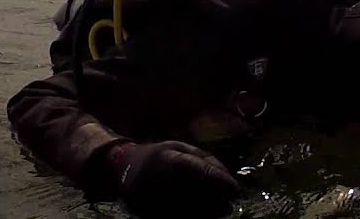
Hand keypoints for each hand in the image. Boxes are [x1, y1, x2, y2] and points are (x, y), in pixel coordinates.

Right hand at [106, 140, 239, 217]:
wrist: (124, 170)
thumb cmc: (159, 156)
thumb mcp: (181, 148)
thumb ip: (206, 160)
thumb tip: (228, 178)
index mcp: (174, 161)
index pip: (206, 174)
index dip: (224, 183)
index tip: (235, 189)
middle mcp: (166, 182)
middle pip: (202, 197)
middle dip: (220, 201)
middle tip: (228, 202)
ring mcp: (158, 201)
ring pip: (194, 212)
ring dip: (210, 212)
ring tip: (219, 208)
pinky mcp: (153, 214)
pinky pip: (181, 218)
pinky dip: (195, 216)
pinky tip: (202, 212)